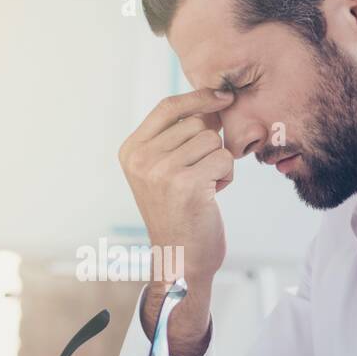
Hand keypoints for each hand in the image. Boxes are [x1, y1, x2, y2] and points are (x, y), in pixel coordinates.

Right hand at [118, 89, 234, 355]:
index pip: (167, 107)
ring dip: (217, 163)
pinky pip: (223, 159)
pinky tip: (211, 196)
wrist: (180, 259)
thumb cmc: (178, 213)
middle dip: (208, 146)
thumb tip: (213, 101)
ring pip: (212, 140)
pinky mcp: (186, 184)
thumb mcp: (162, 170)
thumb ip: (176, 137)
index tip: (223, 96)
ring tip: (203, 187)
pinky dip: (225, 177)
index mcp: (131, 151)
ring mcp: (161, 171)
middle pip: (195, 123)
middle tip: (199, 175)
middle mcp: (141, 159)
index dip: (199, 97)